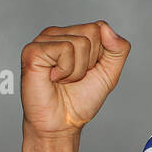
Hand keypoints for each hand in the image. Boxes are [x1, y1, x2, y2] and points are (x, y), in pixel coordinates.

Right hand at [20, 21, 129, 138]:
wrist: (62, 124)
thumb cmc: (81, 100)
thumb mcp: (110, 72)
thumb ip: (118, 49)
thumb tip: (106, 28)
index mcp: (73, 35)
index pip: (100, 27)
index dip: (101, 54)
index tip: (88, 71)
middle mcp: (57, 34)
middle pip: (92, 32)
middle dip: (90, 61)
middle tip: (73, 77)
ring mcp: (43, 40)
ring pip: (80, 42)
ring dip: (77, 70)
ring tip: (63, 80)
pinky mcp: (33, 50)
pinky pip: (65, 49)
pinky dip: (66, 70)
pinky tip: (53, 78)